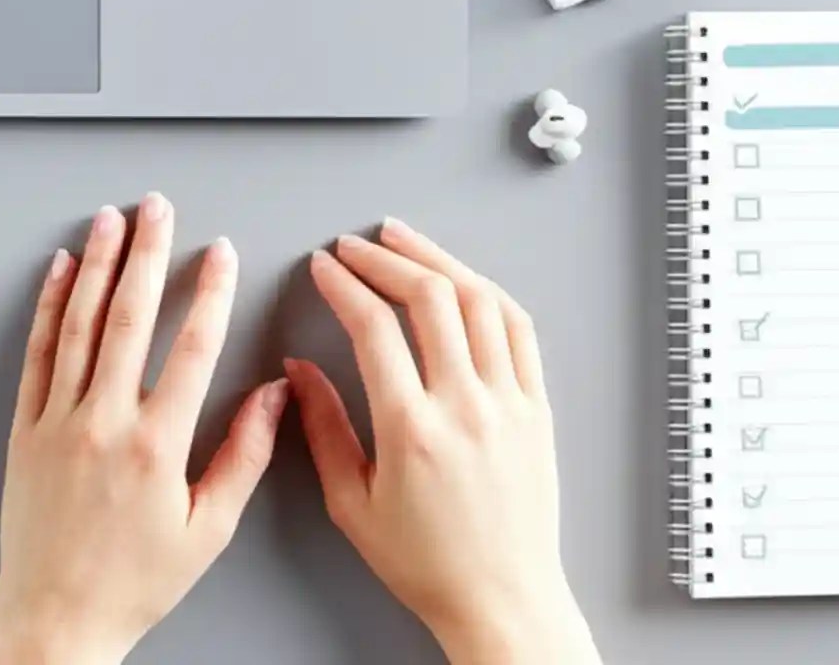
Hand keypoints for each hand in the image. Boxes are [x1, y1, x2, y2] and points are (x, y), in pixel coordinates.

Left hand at [0, 193, 288, 664]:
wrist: (56, 618)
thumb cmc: (132, 583)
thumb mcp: (207, 530)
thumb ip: (243, 455)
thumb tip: (272, 396)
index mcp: (156, 446)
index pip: (192, 347)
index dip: (210, 292)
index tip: (220, 255)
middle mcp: (103, 423)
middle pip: (129, 317)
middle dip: (147, 252)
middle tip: (158, 208)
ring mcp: (58, 422)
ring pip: (79, 324)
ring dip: (97, 265)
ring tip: (110, 221)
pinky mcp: (26, 430)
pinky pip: (37, 355)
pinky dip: (48, 308)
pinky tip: (59, 274)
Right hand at [287, 218, 599, 664]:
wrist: (501, 597)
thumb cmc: (426, 562)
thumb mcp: (350, 502)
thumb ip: (324, 428)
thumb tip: (300, 370)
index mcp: (412, 430)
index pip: (374, 327)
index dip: (343, 285)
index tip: (324, 268)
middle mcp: (466, 406)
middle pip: (428, 298)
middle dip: (384, 258)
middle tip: (356, 246)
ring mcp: (509, 403)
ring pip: (479, 301)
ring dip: (438, 260)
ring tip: (405, 241)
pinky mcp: (538, 408)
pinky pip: (520, 330)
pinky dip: (488, 293)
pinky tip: (464, 280)